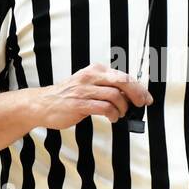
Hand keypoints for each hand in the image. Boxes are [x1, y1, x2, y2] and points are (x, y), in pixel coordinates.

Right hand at [34, 62, 151, 129]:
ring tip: (120, 114)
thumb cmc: (68, 96)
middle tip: (141, 104)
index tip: (146, 98)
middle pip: (122, 82)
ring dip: (123, 108)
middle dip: (137, 94)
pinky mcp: (79, 104)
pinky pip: (104, 108)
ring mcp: (84, 90)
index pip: (123, 76)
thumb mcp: (88, 84)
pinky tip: (112, 118)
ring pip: (115, 95)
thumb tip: (130, 95)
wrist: (42, 104)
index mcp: (95, 70)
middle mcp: (91, 77)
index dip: (138, 87)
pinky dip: (113, 114)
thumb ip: (106, 87)